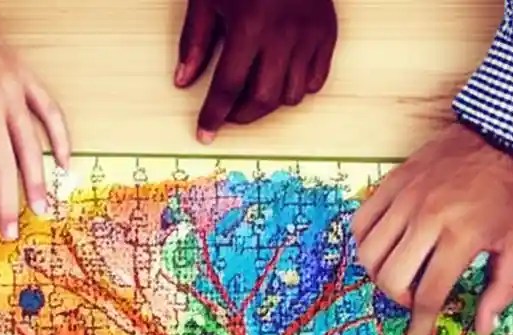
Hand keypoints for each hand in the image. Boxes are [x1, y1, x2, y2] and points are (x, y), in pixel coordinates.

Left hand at [0, 0, 69, 236]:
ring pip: (31, 145)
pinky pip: (50, 111)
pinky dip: (60, 138)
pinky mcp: (25, 78)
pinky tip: (63, 162)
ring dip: (38, 180)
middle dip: (9, 202)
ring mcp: (12, 91)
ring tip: (42, 207)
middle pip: (6, 165)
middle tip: (12, 230)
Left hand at [175, 0, 335, 141]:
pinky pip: (316, 80)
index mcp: (249, 24)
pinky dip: (298, 88)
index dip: (214, 114)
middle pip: (263, 98)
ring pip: (292, 94)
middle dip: (242, 116)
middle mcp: (283, 34)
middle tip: (228, 115)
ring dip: (270, 102)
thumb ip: (195, 40)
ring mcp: (310, 34)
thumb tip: (184, 81)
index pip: (228, 84)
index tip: (205, 133)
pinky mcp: (328, 33)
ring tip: (253, 90)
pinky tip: (281, 76)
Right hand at [353, 123, 512, 334]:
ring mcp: (404, 200)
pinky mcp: (389, 185)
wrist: (493, 137)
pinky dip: (365, 244)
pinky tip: (384, 248)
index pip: (428, 293)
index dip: (419, 324)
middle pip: (390, 278)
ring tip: (399, 274)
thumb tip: (483, 328)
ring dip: (379, 275)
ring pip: (368, 254)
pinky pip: (360, 224)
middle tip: (414, 299)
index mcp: (460, 236)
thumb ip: (501, 289)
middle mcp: (427, 218)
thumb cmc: (506, 194)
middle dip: (399, 301)